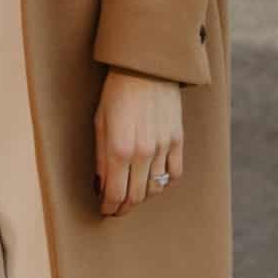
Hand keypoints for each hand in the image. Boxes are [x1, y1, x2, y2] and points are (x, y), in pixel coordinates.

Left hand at [95, 70, 183, 215]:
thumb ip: (100, 158)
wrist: (146, 67)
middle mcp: (143, 152)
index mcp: (119, 149)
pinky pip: (175, 174)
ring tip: (133, 196)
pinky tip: (154, 182)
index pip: (115, 194)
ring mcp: (163, 147)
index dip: (109, 207)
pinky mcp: (178, 140)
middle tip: (116, 208)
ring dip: (142, 198)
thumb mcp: (99, 123)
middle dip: (124, 207)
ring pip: (155, 189)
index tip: (105, 210)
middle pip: (136, 196)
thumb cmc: (116, 92)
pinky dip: (164, 183)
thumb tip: (100, 187)